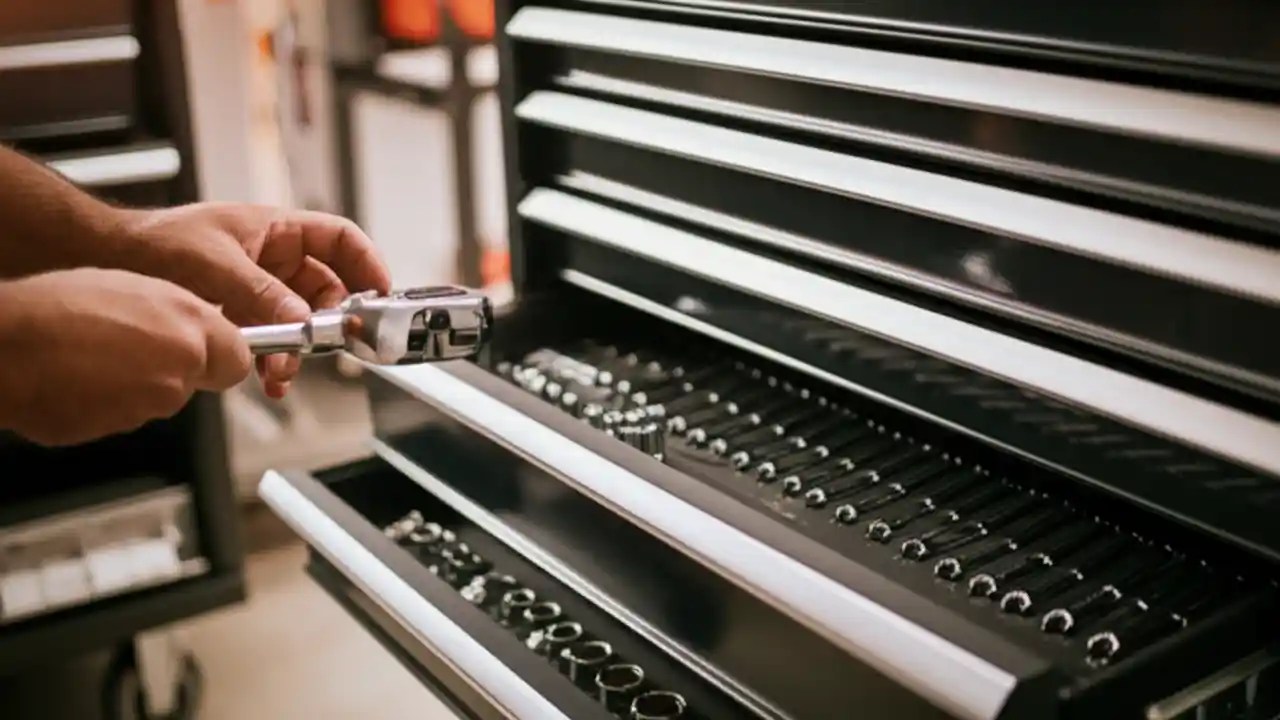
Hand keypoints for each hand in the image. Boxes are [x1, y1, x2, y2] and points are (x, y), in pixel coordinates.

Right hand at [0, 269, 251, 446]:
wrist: (7, 343)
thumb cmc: (60, 306)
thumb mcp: (138, 288)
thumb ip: (180, 316)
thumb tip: (198, 332)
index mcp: (191, 330)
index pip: (239, 360)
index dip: (222, 357)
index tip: (211, 352)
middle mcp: (179, 371)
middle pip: (196, 381)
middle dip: (177, 370)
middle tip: (136, 348)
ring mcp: (149, 406)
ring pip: (160, 400)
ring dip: (138, 385)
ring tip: (96, 357)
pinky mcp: (117, 430)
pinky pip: (124, 416)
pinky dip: (109, 402)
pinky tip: (81, 379)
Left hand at [117, 203, 390, 397]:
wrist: (110, 260)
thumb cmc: (155, 241)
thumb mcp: (216, 264)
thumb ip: (263, 294)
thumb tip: (303, 321)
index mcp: (277, 230)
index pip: (341, 240)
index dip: (367, 265)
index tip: (380, 295)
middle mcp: (276, 258)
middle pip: (328, 289)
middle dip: (331, 321)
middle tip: (331, 345)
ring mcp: (261, 287)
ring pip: (302, 321)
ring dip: (301, 349)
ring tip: (286, 370)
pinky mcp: (243, 314)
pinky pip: (274, 338)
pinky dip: (276, 360)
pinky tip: (269, 376)